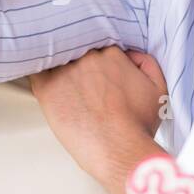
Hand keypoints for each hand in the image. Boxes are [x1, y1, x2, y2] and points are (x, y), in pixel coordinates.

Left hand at [29, 46, 170, 193]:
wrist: (118, 149)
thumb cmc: (138, 125)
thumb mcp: (158, 89)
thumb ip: (147, 63)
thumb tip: (132, 53)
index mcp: (111, 53)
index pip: (98, 45)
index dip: (95, 59)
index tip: (95, 71)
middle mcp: (87, 57)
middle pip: (77, 49)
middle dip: (78, 60)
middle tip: (80, 79)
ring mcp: (65, 70)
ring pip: (57, 59)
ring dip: (58, 65)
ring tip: (63, 81)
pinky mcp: (46, 88)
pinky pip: (35, 71)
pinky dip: (37, 72)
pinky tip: (42, 80)